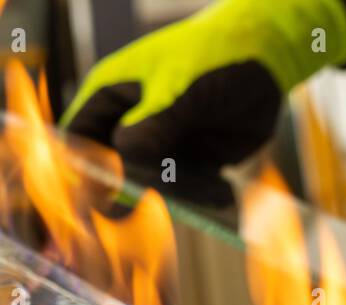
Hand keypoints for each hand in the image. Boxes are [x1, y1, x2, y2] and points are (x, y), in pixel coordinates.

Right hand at [61, 0, 345, 204]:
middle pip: (111, 171)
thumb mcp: (176, 90)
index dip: (78, 169)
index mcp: (111, 96)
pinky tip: (221, 188)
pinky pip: (184, 191)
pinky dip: (199, 196)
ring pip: (149, 187)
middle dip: (126, 191)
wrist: (268, 58)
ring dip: (172, 194)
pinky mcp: (190, 162)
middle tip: (144, 205)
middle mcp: (131, 124)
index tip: (90, 196)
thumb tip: (120, 161)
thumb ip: (149, 128)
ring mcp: (159, 145)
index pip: (78, 138)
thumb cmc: (212, 57)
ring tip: (205, 182)